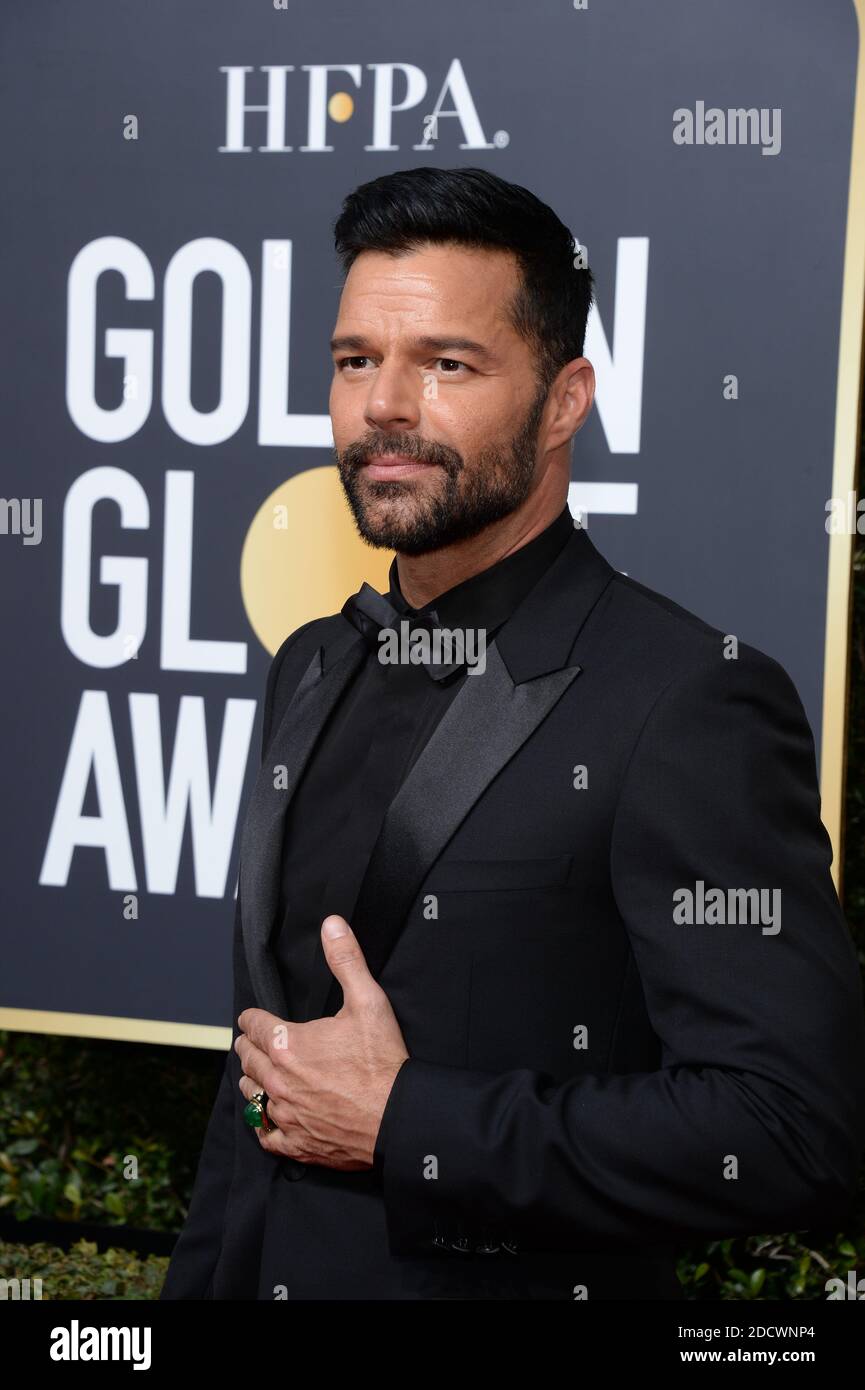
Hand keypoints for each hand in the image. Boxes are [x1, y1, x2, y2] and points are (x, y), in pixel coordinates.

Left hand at [235, 915, 409, 1169]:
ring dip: (253, 1081)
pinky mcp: (295, 1142)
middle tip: (251, 1042)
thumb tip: (331, 925)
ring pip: (251, 1094)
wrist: (397, 1117)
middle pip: (247, 1059)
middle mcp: (278, 1079)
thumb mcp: (369, 1001)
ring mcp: (285, 1113)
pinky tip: (269, 1117)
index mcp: (288, 1044)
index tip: (251, 1017)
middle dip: (248, 1047)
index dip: (252, 1018)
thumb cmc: (382, 1062)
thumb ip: (346, 960)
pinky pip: (265, 1134)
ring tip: (258, 1075)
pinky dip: (264, 1123)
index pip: (252, 1024)